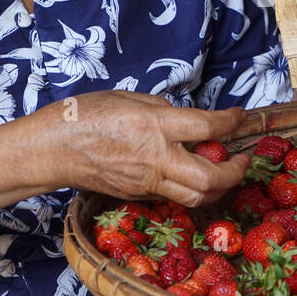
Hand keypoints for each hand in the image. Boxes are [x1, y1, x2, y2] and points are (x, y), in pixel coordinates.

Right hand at [43, 91, 248, 206]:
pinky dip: (192, 188)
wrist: (52, 149)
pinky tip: (193, 174)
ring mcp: (147, 182)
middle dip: (235, 171)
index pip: (207, 127)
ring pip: (196, 197)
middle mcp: (155, 159)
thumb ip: (163, 110)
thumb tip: (188, 121)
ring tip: (226, 172)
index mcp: (154, 126)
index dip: (232, 122)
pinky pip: (174, 196)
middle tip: (243, 159)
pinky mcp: (138, 195)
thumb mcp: (129, 98)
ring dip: (219, 187)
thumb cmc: (85, 115)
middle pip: (210, 178)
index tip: (240, 116)